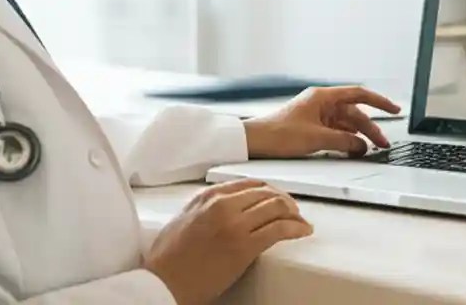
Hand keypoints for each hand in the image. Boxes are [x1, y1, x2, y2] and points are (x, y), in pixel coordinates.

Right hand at [144, 178, 311, 304]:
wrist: (162, 283)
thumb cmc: (167, 258)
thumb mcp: (183, 219)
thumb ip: (205, 206)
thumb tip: (225, 204)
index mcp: (208, 197)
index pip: (249, 184)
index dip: (269, 190)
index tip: (278, 198)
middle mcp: (223, 205)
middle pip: (267, 193)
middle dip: (285, 201)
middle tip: (294, 211)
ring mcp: (235, 224)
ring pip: (277, 207)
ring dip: (295, 214)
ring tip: (301, 222)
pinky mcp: (245, 245)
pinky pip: (280, 229)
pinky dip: (297, 227)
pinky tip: (303, 231)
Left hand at [243, 86, 401, 158]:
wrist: (253, 141)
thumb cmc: (278, 134)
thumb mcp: (315, 139)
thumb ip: (343, 142)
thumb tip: (362, 145)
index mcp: (322, 97)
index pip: (359, 95)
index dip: (379, 102)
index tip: (394, 109)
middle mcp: (321, 103)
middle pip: (354, 113)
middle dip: (370, 128)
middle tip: (383, 144)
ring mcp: (316, 116)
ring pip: (345, 124)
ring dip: (358, 137)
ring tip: (370, 150)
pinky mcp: (311, 128)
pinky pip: (335, 132)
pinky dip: (345, 141)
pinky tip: (353, 150)